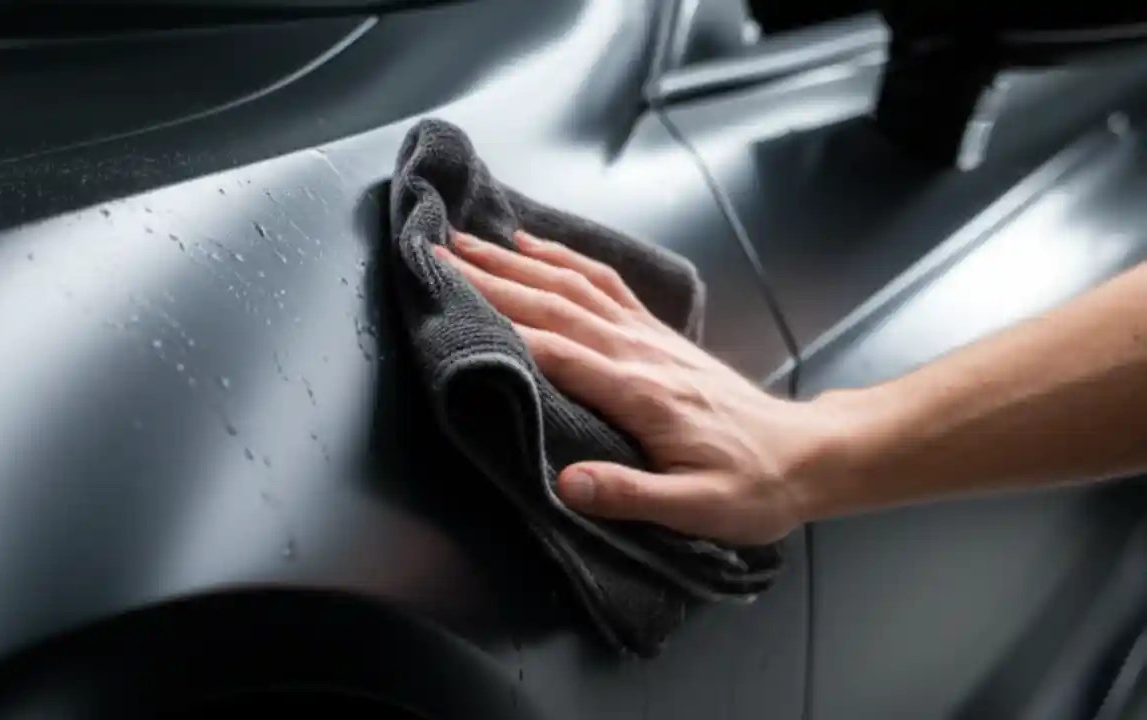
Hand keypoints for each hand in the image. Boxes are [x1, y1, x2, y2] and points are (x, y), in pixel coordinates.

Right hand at [433, 230, 844, 544]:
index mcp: (640, 393)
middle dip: (491, 278)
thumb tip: (565, 485)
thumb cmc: (750, 487)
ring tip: (467, 240)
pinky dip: (565, 257)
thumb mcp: (698, 509)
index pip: (556, 350)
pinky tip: (535, 244)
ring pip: (573, 285)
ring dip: (517, 260)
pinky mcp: (656, 332)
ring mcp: (648, 336)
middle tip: (436, 254)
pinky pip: (604, 283)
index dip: (500, 324)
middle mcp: (639, 351)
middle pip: (553, 305)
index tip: (449, 300)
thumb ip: (631, 496)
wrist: (804, 454)